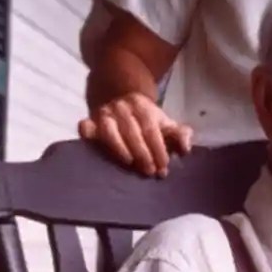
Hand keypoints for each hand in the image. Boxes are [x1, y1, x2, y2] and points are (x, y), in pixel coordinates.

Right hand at [78, 92, 192, 176]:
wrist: (122, 99)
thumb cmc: (147, 119)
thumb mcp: (165, 123)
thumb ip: (179, 135)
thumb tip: (186, 150)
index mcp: (143, 106)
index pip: (152, 130)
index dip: (158, 149)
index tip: (163, 167)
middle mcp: (122, 108)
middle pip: (132, 132)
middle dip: (143, 154)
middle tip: (150, 172)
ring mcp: (103, 113)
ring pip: (110, 132)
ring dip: (120, 150)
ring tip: (130, 165)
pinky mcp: (88, 120)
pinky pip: (85, 128)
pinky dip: (89, 137)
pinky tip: (96, 151)